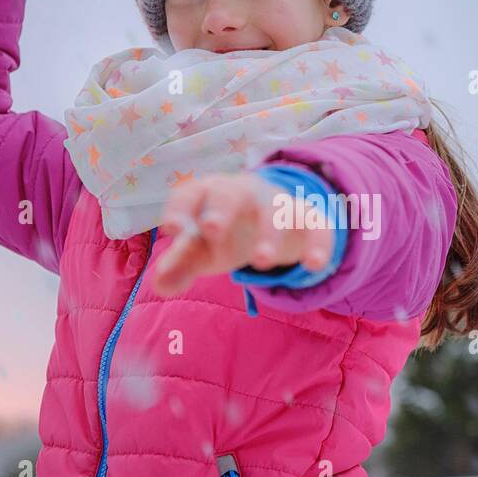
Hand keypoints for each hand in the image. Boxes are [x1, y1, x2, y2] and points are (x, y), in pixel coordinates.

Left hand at [151, 172, 337, 296]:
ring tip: (261, 262)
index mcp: (209, 194)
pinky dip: (317, 243)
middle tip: (212, 230)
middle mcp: (242, 193)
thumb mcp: (200, 250)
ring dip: (268, 233)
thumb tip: (160, 284)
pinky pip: (315, 226)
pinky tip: (314, 265)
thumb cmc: (224, 232)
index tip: (172, 229)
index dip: (180, 208)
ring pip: (274, 210)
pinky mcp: (306, 218)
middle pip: (230, 194)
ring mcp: (276, 203)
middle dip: (222, 209)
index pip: (190, 193)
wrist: (269, 219)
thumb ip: (180, 263)